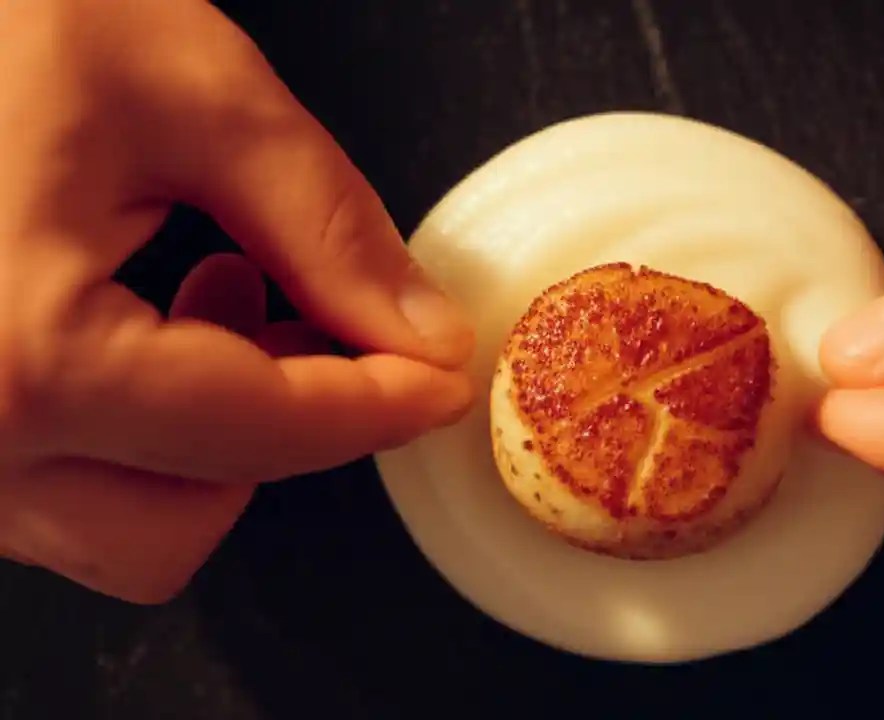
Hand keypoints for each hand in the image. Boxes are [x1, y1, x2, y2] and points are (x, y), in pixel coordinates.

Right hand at [0, 0, 473, 602]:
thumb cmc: (1, 10)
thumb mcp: (194, 99)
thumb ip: (328, 231)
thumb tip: (421, 333)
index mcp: (25, 359)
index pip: (265, 431)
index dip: (382, 405)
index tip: (439, 377)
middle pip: (180, 525)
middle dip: (279, 435)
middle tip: (323, 325)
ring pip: (112, 527)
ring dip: (201, 439)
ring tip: (225, 296)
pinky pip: (52, 486)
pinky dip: (127, 433)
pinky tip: (149, 321)